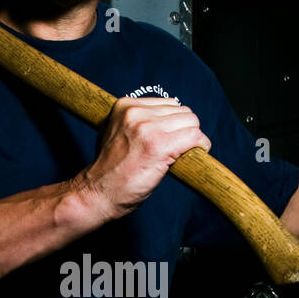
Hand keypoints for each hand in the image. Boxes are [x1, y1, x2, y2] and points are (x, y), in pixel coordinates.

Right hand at [72, 96, 211, 218]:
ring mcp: (147, 128)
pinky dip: (200, 147)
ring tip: (179, 155)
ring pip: (192, 123)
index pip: (169, 104)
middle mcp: (136, 113)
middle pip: (183, 112)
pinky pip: (195, 137)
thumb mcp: (116, 133)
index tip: (171, 139)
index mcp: (125, 106)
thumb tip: (168, 118)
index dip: (174, 124)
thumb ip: (137, 121)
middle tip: (176, 149)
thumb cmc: (110, 170)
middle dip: (185, 131)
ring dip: (192, 139)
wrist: (97, 193)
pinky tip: (193, 156)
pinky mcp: (159, 146)